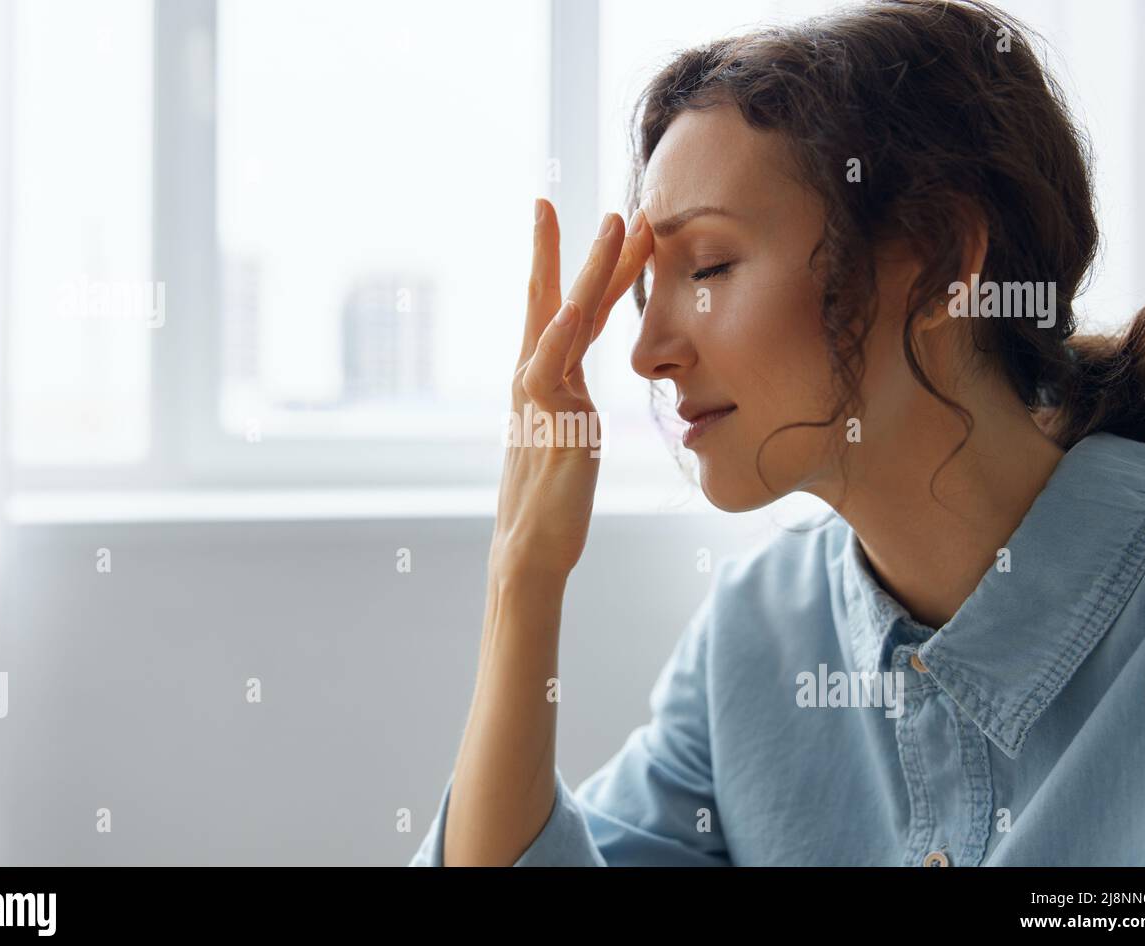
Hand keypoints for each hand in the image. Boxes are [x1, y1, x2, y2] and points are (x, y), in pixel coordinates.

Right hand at [489, 199, 653, 577]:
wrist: (531, 546)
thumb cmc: (552, 496)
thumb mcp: (569, 435)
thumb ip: (571, 403)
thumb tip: (579, 393)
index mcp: (550, 377)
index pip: (572, 309)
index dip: (591, 265)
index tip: (613, 223)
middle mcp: (540, 376)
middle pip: (555, 297)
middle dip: (573, 247)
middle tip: (581, 199)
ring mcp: (542, 395)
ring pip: (565, 318)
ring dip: (589, 268)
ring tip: (612, 223)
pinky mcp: (548, 422)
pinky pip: (550, 372)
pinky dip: (557, 337)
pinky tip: (570, 309)